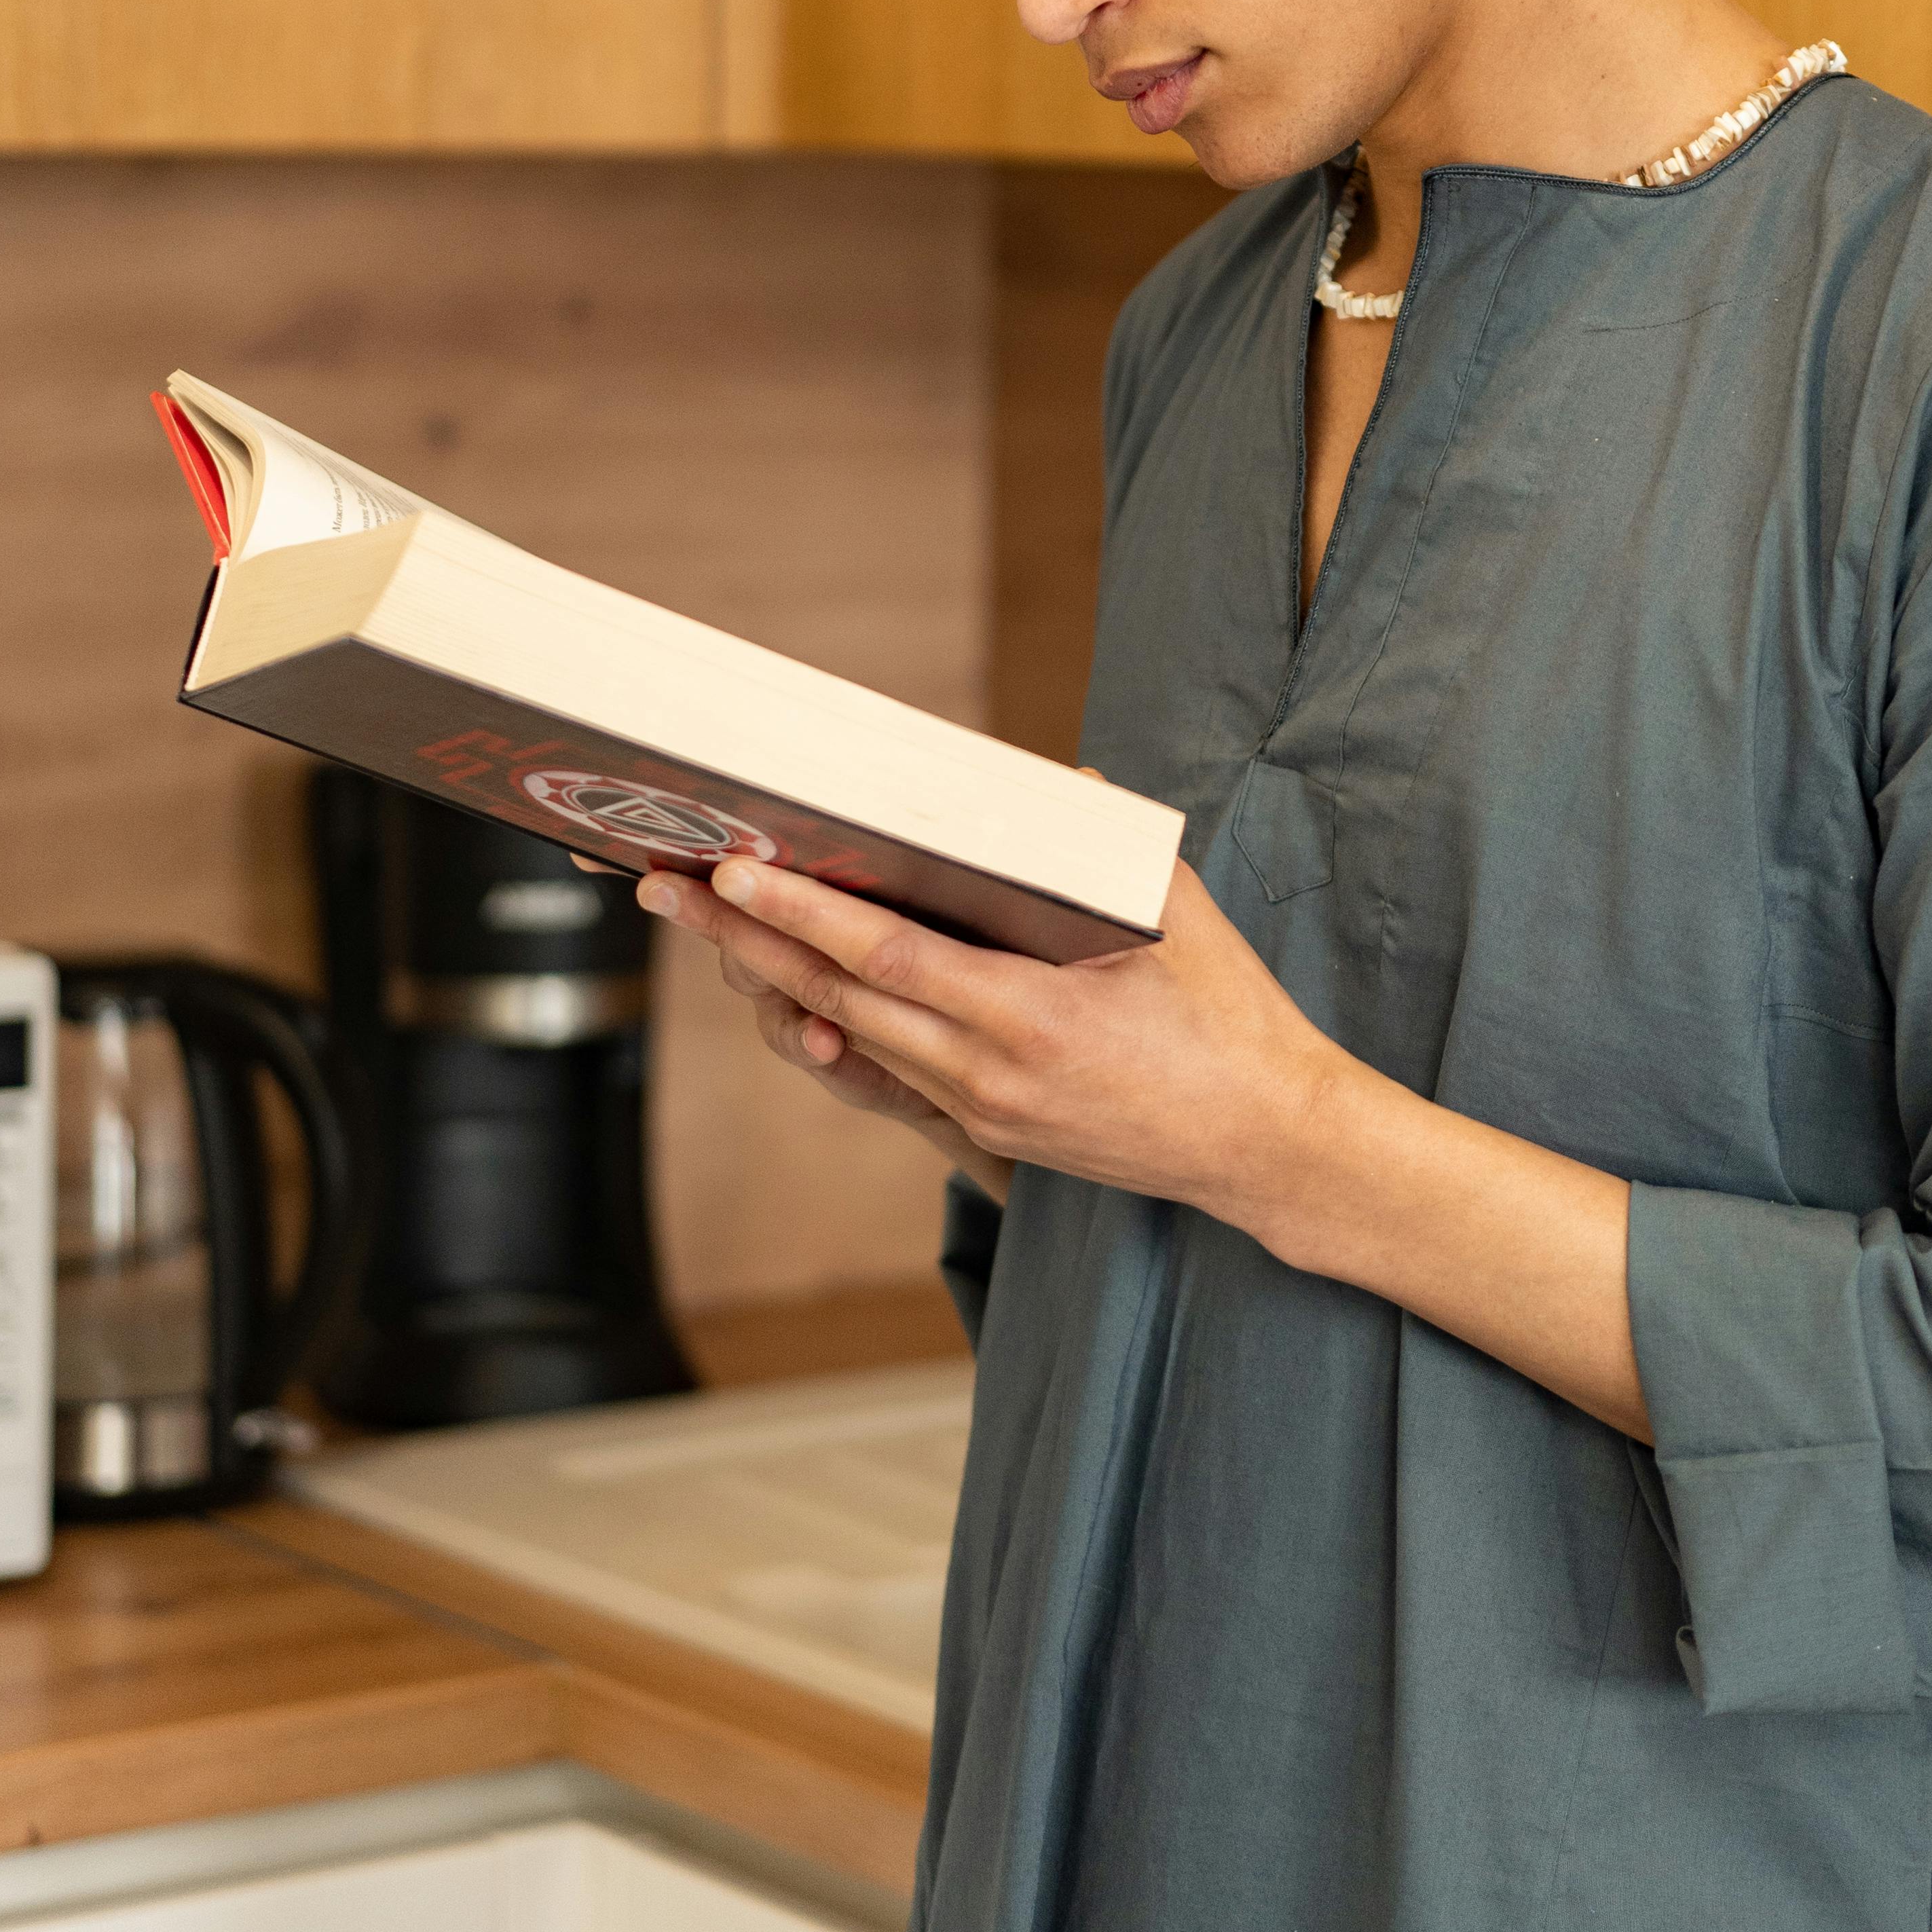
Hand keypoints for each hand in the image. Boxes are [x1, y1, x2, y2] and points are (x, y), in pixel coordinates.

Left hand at [643, 851, 1653, 1442]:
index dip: (797, 913)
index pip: (882, 956)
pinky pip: (890, 1072)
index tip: (733, 869)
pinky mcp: (990, 1131)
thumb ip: (1102, 849)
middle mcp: (987, 1073)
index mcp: (1028, 1018)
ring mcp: (983, 1110)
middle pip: (834, 1002)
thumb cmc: (1230, 1021)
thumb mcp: (1176, 913)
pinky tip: (797, 990)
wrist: (1263, 1145)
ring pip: (849, 1039)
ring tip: (712, 927)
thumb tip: (1051, 786)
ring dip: (774, 982)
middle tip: (668, 887)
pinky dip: (834, 1025)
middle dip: (743, 942)